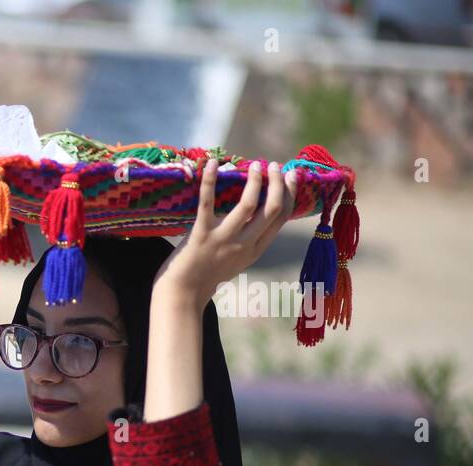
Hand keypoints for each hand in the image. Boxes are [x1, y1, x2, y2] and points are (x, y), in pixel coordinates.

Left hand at [154, 158, 297, 312]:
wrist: (182, 295)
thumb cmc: (205, 276)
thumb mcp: (236, 262)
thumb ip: (248, 242)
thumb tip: (255, 213)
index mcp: (255, 250)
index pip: (281, 218)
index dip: (290, 194)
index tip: (291, 176)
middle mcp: (244, 245)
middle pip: (272, 209)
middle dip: (278, 183)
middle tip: (274, 166)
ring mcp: (223, 240)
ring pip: (249, 204)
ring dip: (255, 181)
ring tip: (255, 165)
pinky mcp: (200, 235)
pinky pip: (207, 203)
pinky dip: (210, 180)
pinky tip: (212, 163)